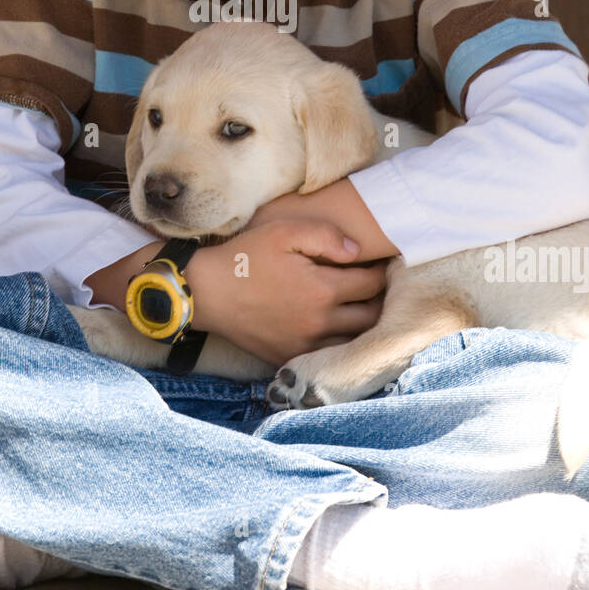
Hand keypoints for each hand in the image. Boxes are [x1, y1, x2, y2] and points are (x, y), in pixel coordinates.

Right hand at [186, 217, 387, 369]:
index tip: (383, 262)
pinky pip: (328, 355)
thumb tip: (356, 251)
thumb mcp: (283, 232)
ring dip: (363, 324)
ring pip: (353, 340)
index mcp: (323, 290)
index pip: (372, 284)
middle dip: (379, 299)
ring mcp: (305, 345)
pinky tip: (334, 326)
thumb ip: (325, 236)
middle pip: (371, 317)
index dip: (382, 270)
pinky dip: (338, 342)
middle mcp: (320, 323)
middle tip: (376, 285)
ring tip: (360, 305)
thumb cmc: (244, 257)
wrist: (205, 293)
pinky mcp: (289, 357)